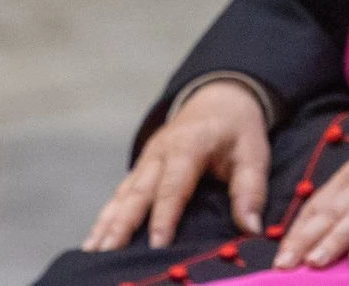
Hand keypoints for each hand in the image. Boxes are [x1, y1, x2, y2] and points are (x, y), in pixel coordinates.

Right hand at [83, 79, 268, 250]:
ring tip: (94, 250)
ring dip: (108, 222)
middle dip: (123, 223)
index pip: (174, 185)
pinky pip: (121, 193)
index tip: (157, 244)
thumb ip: (251, 189)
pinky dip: (106, 215)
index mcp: (189, 145)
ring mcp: (147, 158)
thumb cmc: (238, 129)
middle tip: (110, 251)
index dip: (165, 216)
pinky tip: (94, 239)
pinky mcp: (142, 166)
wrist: (220, 98)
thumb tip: (252, 228)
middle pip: (139, 191)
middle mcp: (161, 152)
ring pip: (124, 193)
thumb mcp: (254, 153)